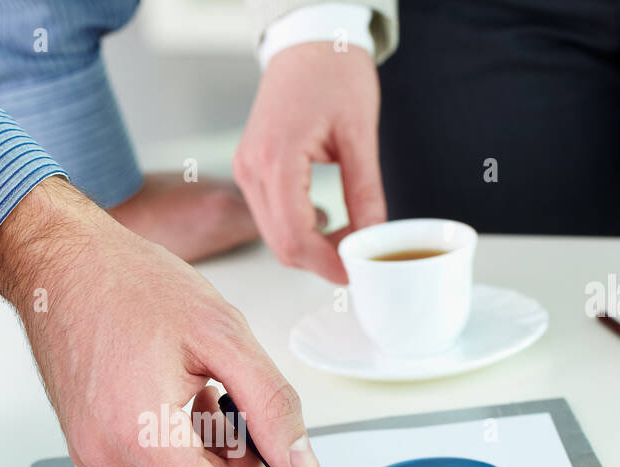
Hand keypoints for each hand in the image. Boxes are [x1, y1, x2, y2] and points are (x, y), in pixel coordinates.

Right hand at [0, 176, 316, 466]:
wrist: (61, 264)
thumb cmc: (129, 285)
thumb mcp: (223, 334)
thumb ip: (271, 405)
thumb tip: (302, 464)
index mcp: (143, 433)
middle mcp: (111, 456)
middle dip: (241, 464)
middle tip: (246, 405)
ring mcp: (95, 455)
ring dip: (212, 453)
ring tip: (205, 389)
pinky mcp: (89, 447)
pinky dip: (183, 445)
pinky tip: (181, 395)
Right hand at [234, 42, 385, 284]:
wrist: (308, 42)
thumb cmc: (332, 73)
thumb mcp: (360, 133)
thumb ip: (364, 191)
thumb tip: (372, 237)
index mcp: (276, 159)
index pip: (295, 235)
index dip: (326, 263)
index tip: (355, 273)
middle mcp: (252, 169)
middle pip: (280, 244)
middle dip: (319, 260)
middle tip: (357, 259)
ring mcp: (247, 170)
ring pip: (273, 235)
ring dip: (308, 248)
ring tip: (347, 239)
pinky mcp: (251, 169)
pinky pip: (270, 217)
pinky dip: (298, 230)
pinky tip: (327, 224)